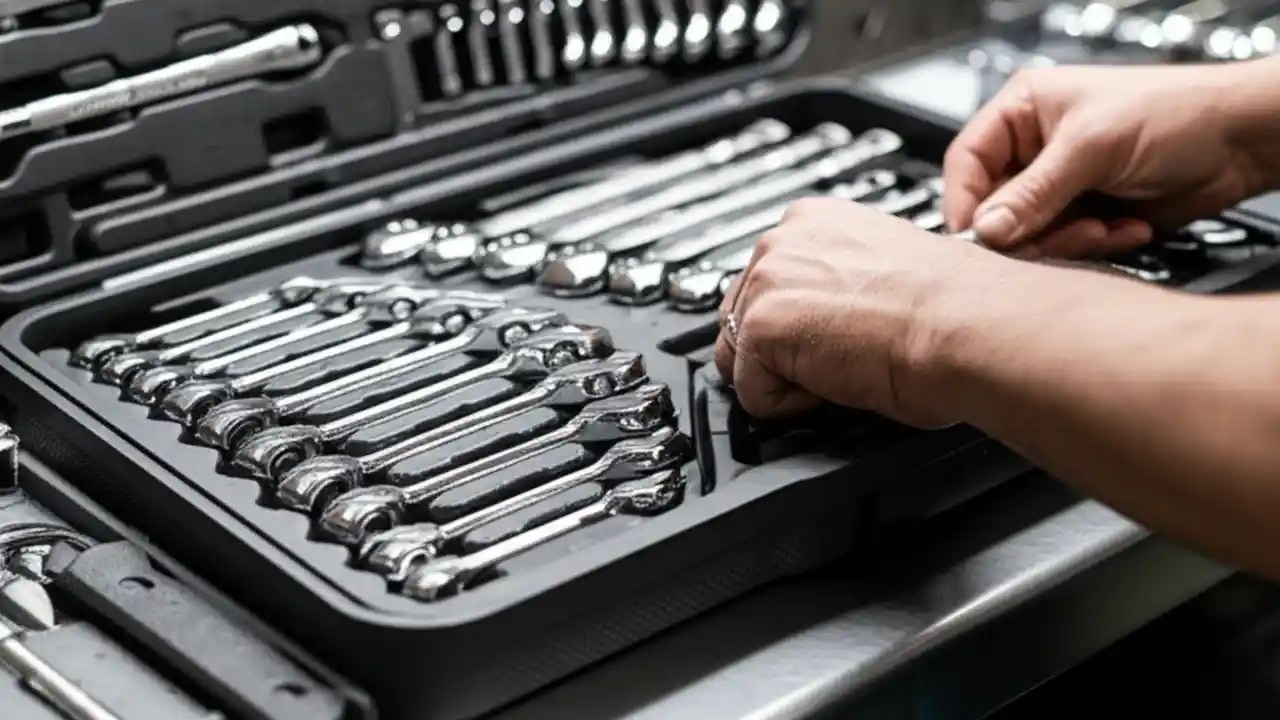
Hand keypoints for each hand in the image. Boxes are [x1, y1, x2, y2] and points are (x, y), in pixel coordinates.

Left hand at [714, 197, 1005, 426]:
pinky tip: (837, 382)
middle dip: (782, 351)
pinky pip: (752, 392)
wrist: (971, 326)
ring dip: (785, 376)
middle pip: (743, 317)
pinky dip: (789, 405)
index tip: (838, 333)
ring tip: (844, 368)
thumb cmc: (956, 308)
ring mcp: (766, 280)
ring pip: (742, 356)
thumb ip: (838, 280)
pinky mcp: (760, 325)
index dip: (801, 325)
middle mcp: (782, 240)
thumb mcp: (883, 269)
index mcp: (814, 220)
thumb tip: (826, 315)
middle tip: (842, 357)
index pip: (769, 285)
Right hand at [944, 61, 1277, 258]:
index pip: (967, 162)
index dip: (966, 202)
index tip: (977, 237)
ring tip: (1101, 227)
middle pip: (995, 207)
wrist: (1241, 141)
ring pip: (1029, 234)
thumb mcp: (1092, 146)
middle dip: (1026, 229)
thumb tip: (986, 228)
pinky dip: (1094, 245)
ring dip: (1066, 240)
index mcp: (1024, 112)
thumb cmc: (1177, 111)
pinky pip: (1065, 246)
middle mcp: (1036, 149)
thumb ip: (1033, 192)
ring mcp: (1061, 184)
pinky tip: (1125, 227)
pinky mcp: (1086, 214)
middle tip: (1054, 235)